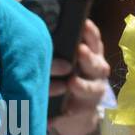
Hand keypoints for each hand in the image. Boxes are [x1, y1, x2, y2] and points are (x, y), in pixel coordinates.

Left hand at [49, 19, 109, 134]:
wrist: (72, 109)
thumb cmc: (64, 75)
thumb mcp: (65, 58)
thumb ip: (58, 48)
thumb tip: (37, 30)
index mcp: (91, 54)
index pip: (94, 40)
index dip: (90, 32)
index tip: (83, 23)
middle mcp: (97, 71)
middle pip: (97, 63)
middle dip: (89, 57)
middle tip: (79, 50)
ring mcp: (94, 91)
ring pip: (93, 88)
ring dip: (83, 85)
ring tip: (72, 82)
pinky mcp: (86, 110)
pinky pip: (79, 110)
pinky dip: (69, 111)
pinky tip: (61, 111)